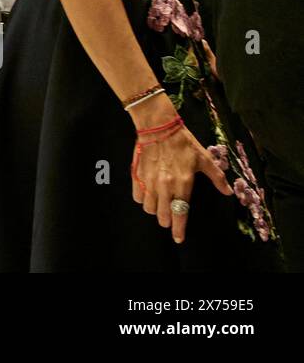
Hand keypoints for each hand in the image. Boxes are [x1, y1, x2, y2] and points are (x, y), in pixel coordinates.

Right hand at [130, 120, 232, 242]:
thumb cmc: (183, 142)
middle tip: (170, 218)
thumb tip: (227, 192)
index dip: (179, 229)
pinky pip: (137, 196)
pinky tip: (148, 195)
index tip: (179, 238)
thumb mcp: (204, 159)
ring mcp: (149, 181)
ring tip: (160, 205)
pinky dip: (142, 199)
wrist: (158, 126)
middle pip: (163, 215)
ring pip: (149, 208)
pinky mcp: (137, 175)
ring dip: (155, 210)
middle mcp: (165, 185)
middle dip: (167, 221)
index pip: (181, 213)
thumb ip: (217, 178)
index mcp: (183, 183)